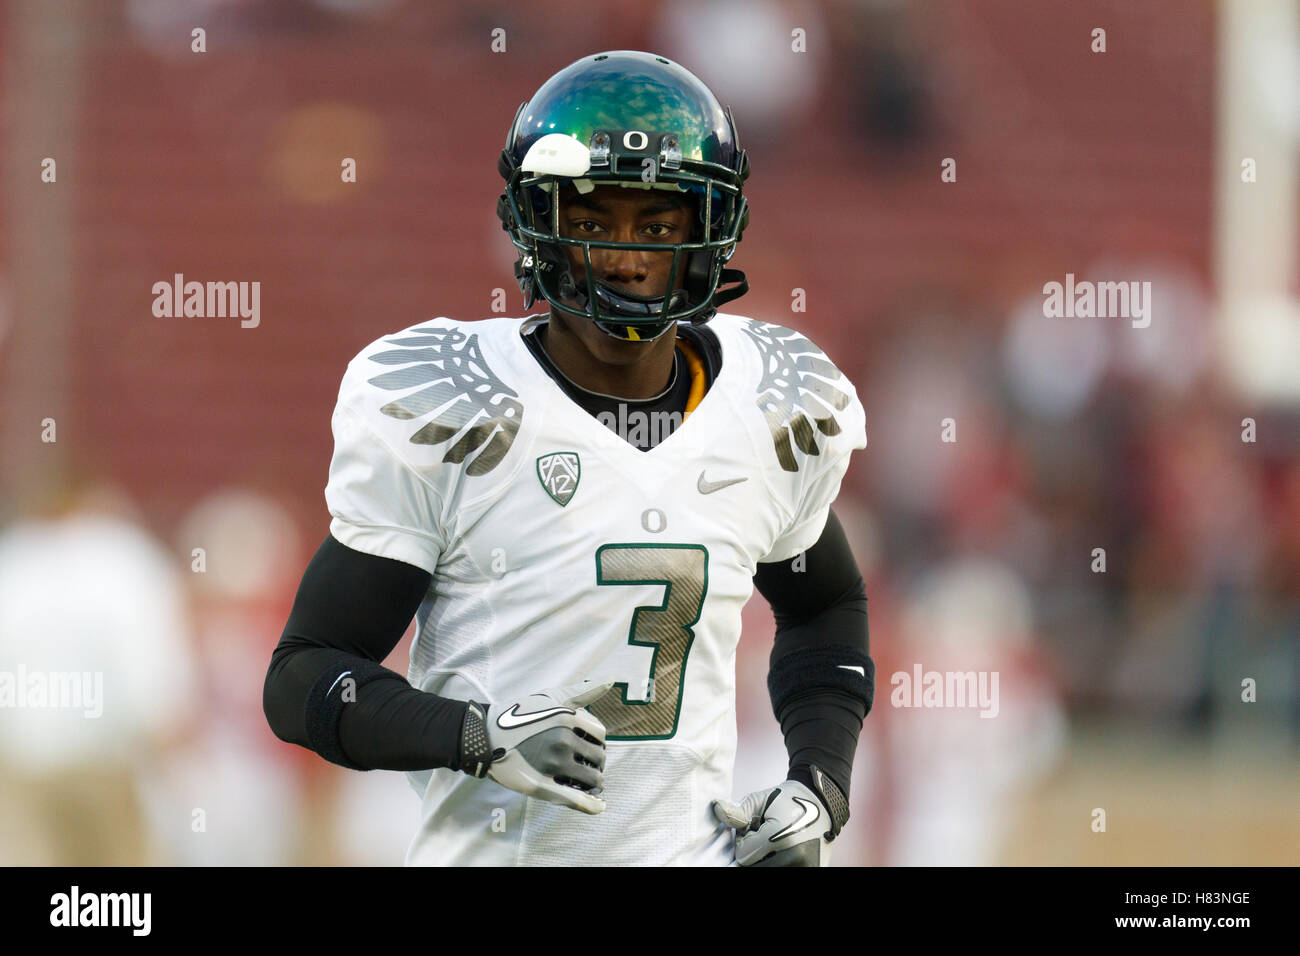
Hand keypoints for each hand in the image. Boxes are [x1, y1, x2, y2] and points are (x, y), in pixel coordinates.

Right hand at [458, 679, 613, 813]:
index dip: (597, 739)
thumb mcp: (551, 696)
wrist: (484, 736)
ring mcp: (552, 765)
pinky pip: (575, 800)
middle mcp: (562, 741)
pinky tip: (599, 806)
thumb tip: (612, 680)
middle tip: (586, 763)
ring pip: (591, 779)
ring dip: (594, 780)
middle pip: (598, 757)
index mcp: (567, 718)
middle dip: (595, 760)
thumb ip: (583, 691)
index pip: (600, 734)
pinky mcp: (541, 787)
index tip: (588, 744)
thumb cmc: (520, 713)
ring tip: (587, 781)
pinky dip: (591, 805)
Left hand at [712, 766, 847, 865]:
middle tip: (765, 836)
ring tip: (776, 842)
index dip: (744, 841)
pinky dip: (781, 861)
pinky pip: (785, 868)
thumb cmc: (789, 798)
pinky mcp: (813, 870)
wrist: (824, 801)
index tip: (754, 829)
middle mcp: (794, 857)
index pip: (743, 856)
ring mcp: (806, 867)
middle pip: (755, 866)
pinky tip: (786, 849)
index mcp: (779, 837)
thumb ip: (738, 810)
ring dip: (767, 858)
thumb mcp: (761, 799)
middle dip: (755, 853)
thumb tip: (717, 810)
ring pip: (769, 867)